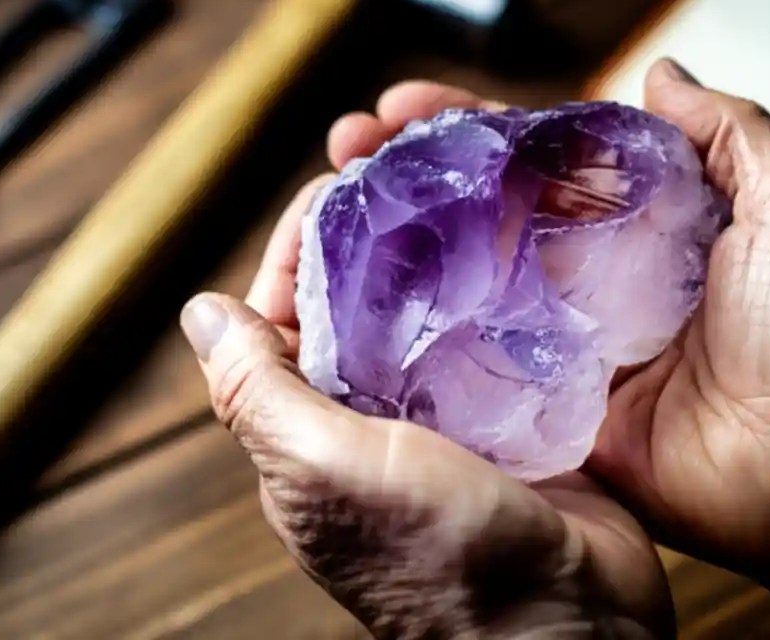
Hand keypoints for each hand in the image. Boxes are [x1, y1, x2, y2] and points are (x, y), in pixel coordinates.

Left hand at [179, 82, 672, 637]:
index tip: (330, 187)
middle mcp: (373, 429)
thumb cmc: (442, 563)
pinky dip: (504, 301)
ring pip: (429, 323)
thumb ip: (259, 395)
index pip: (282, 323)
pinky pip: (499, 349)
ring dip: (441, 262)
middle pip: (357, 312)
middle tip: (407, 175)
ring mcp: (448, 429)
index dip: (295, 252)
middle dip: (372, 242)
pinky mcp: (516, 428)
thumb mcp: (327, 472)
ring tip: (468, 196)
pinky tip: (524, 256)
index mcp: (312, 438)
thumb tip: (198, 313)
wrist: (570, 626)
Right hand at [313, 64, 769, 577]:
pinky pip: (476, 378)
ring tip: (330, 215)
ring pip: (465, 288)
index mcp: (639, 226)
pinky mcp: (551, 416)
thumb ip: (732, 133)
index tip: (404, 104)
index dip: (468, 127)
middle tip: (346, 149)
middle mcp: (589, 280)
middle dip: (409, 178)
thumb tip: (660, 72)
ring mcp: (563, 349)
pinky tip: (363, 318)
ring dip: (396, 252)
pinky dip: (421, 348)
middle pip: (482, 216)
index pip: (537, 159)